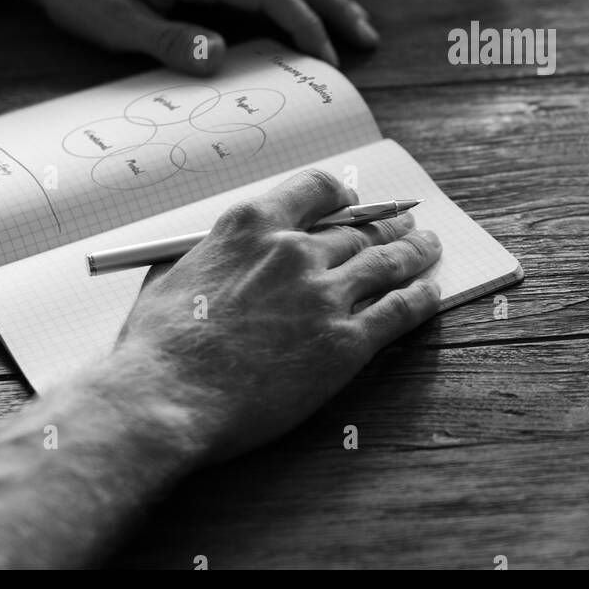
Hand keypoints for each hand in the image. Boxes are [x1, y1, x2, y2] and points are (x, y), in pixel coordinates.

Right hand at [115, 169, 441, 462]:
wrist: (168, 399)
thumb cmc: (158, 346)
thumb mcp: (172, 275)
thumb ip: (209, 255)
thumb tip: (220, 252)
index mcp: (252, 225)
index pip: (316, 189)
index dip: (343, 194)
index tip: (354, 201)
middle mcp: (294, 250)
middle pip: (358, 228)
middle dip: (387, 224)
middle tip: (406, 223)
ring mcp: (324, 295)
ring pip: (387, 261)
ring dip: (415, 251)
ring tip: (429, 247)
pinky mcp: (345, 342)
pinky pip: (399, 310)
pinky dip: (420, 298)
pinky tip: (430, 293)